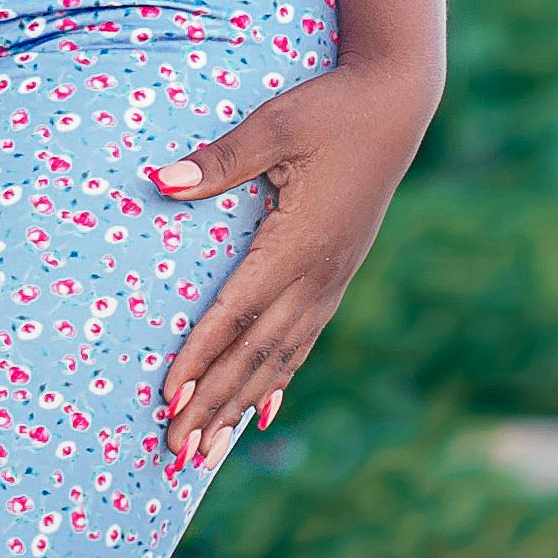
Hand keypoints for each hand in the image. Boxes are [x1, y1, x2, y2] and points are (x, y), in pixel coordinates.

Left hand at [149, 56, 434, 476]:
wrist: (396, 105)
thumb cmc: (331, 109)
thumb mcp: (275, 125)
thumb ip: (220, 160)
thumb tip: (162, 182)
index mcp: (297, 245)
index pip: (235, 314)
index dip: (200, 359)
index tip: (169, 400)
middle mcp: (317, 276)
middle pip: (255, 355)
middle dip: (213, 405)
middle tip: (175, 452)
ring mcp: (330, 280)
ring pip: (280, 359)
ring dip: (240, 405)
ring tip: (207, 450)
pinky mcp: (336, 275)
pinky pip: (302, 341)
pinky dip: (277, 380)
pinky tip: (262, 411)